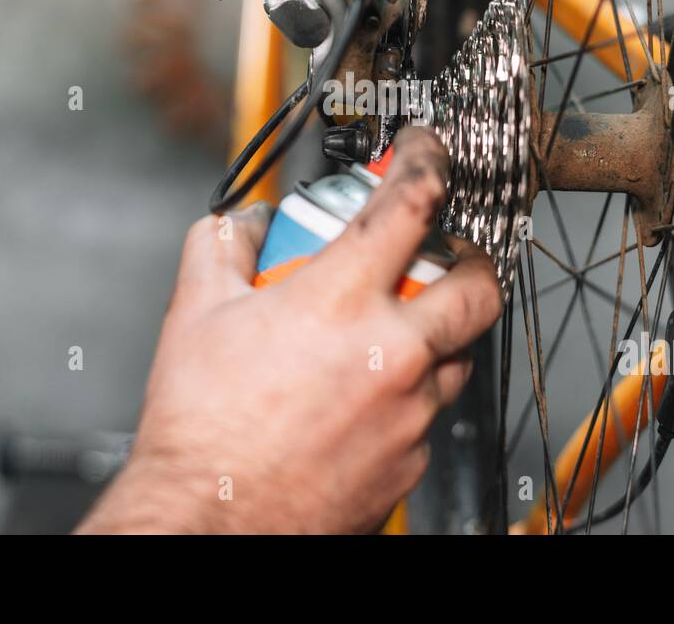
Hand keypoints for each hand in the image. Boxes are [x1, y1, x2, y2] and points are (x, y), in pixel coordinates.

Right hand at [78, 128, 501, 533]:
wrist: (211, 522)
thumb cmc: (202, 428)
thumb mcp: (195, 313)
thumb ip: (222, 246)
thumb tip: (245, 223)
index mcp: (341, 302)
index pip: (411, 203)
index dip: (426, 159)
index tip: (425, 151)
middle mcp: (393, 354)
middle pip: (478, 286)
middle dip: (469, 258)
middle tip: (439, 253)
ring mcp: (410, 413)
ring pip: (460, 355)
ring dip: (438, 332)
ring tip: (390, 330)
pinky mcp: (411, 461)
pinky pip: (429, 412)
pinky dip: (408, 393)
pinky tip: (363, 395)